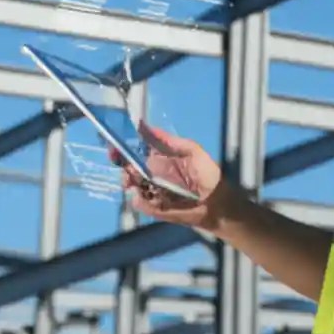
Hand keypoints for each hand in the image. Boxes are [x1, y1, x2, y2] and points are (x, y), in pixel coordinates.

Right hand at [108, 121, 235, 232]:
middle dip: (121, 164)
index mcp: (159, 159)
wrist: (219, 202)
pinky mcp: (155, 208)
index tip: (114, 145)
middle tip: (119, 161)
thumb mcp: (191, 150)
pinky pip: (140, 203)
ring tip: (132, 178)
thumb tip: (142, 125)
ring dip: (127, 180)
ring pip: (131, 185)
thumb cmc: (207, 173)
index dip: (123, 148)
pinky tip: (142, 193)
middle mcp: (153, 175)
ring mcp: (152, 192)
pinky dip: (139, 199)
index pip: (135, 151)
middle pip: (128, 168)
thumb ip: (167, 140)